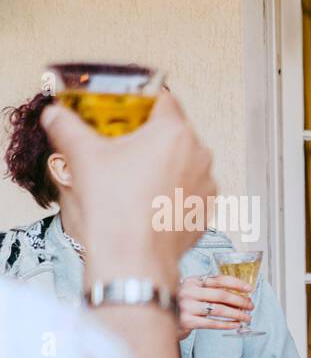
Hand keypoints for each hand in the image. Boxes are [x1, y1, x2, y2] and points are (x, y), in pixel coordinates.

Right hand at [40, 92, 214, 286]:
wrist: (133, 257)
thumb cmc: (115, 208)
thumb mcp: (82, 155)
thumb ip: (66, 126)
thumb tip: (56, 116)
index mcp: (175, 133)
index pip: (165, 100)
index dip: (144, 102)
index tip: (129, 109)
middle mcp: (200, 156)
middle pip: (175, 133)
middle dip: (151, 137)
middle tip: (125, 146)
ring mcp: (207, 185)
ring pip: (185, 162)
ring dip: (165, 164)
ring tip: (136, 178)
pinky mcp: (207, 210)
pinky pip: (191, 190)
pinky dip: (174, 191)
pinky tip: (150, 200)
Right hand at [177, 274, 253, 336]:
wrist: (161, 318)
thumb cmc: (183, 304)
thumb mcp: (193, 291)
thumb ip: (210, 289)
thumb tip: (239, 294)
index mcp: (192, 281)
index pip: (218, 279)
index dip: (236, 283)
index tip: (250, 288)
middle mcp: (188, 292)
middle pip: (221, 295)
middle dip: (240, 301)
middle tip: (250, 306)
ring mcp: (187, 306)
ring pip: (219, 310)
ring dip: (237, 314)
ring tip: (246, 317)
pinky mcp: (187, 321)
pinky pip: (212, 323)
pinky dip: (227, 324)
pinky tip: (236, 324)